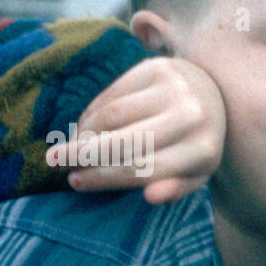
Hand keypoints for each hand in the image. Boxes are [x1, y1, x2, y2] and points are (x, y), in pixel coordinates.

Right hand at [46, 57, 225, 203]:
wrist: (211, 93)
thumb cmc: (195, 142)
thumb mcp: (194, 172)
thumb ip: (176, 188)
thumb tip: (152, 198)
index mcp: (203, 150)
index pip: (144, 169)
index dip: (105, 178)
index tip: (76, 182)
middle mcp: (190, 117)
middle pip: (124, 142)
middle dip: (82, 154)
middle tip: (54, 162)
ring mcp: (175, 89)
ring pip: (113, 116)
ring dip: (83, 133)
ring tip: (68, 146)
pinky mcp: (157, 67)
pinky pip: (113, 93)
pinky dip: (92, 112)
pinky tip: (82, 126)